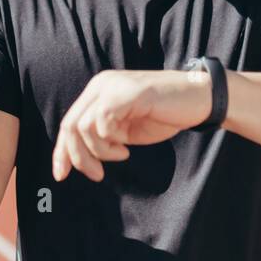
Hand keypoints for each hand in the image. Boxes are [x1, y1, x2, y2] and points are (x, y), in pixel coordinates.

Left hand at [51, 69, 214, 182]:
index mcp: (99, 91)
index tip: (61, 175)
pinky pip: (102, 122)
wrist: (199, 99)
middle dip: (77, 157)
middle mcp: (101, 85)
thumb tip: (77, 156)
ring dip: (99, 151)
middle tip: (96, 174)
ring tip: (121, 154)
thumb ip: (103, 136)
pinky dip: (111, 141)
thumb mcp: (126, 129)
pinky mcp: (126, 93)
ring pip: (83, 127)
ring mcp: (112, 87)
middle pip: (70, 125)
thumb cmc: (165, 114)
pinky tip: (127, 145)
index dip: (61, 151)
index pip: (69, 122)